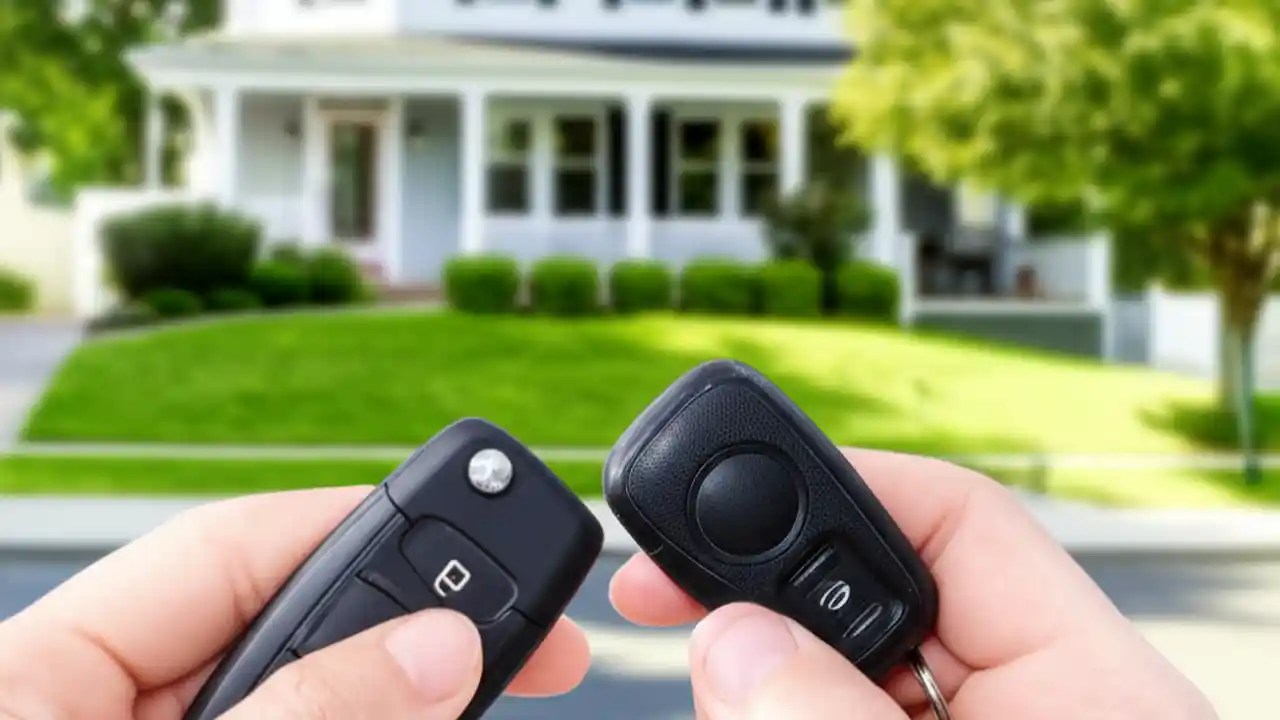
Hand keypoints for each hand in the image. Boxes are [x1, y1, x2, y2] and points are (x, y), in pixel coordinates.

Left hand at [0, 487, 590, 718]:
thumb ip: (308, 715)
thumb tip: (436, 649)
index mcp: (41, 670)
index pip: (227, 544)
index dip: (363, 521)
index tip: (476, 523)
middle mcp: (98, 701)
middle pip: (281, 619)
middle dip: (405, 624)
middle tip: (515, 634)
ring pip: (308, 695)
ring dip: (404, 696)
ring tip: (487, 683)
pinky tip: (431, 716)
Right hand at [610, 450, 1216, 718]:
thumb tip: (730, 639)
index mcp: (1094, 683)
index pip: (962, 519)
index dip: (833, 483)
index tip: (713, 499)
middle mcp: (1042, 699)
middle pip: (882, 591)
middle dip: (766, 601)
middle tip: (661, 604)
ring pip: (836, 673)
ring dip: (755, 683)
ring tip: (712, 690)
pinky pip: (837, 716)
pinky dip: (774, 714)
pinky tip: (735, 709)